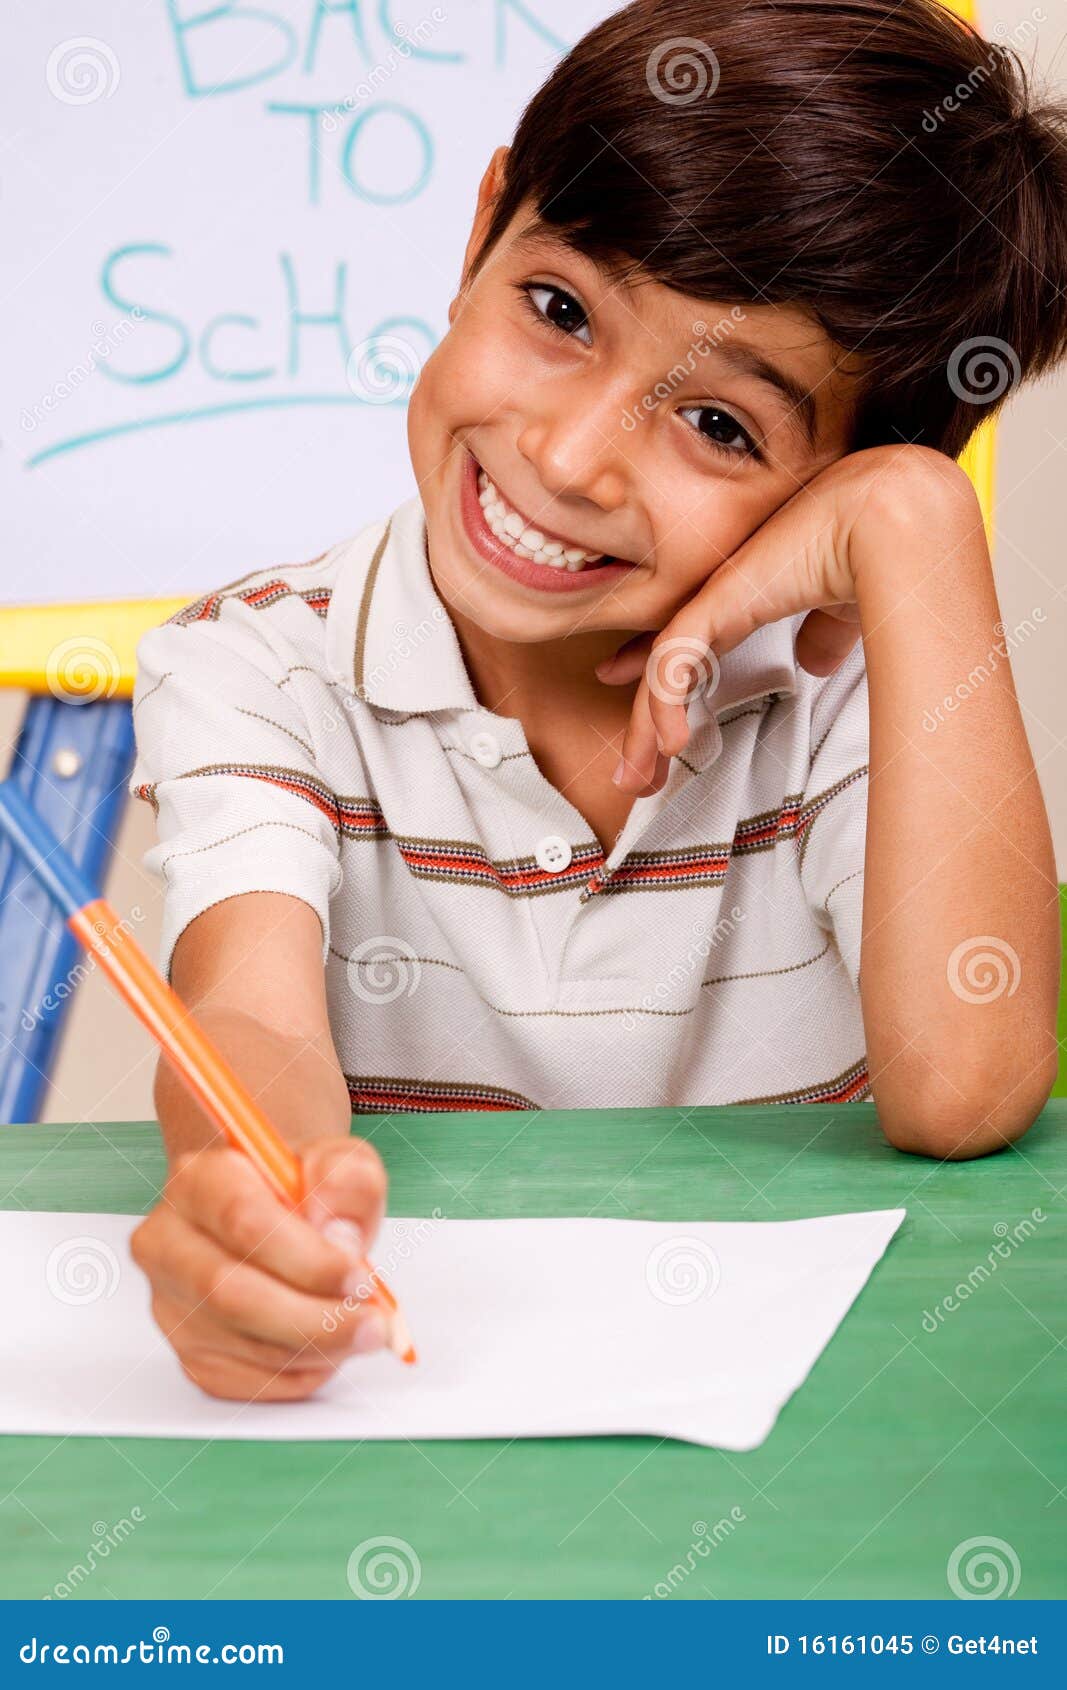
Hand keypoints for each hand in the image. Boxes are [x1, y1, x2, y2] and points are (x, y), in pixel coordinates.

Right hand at [130, 1135, 388, 1401]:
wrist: (279, 1210)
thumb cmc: (305, 1188)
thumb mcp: (340, 1162)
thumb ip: (346, 1181)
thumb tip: (337, 1235)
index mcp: (200, 1178)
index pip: (244, 1221)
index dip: (306, 1260)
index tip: (359, 1279)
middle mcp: (169, 1240)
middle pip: (231, 1293)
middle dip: (314, 1318)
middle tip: (372, 1323)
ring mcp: (172, 1301)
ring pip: (241, 1343)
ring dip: (315, 1348)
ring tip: (361, 1330)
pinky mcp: (188, 1348)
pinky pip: (245, 1379)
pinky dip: (298, 1373)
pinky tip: (328, 1348)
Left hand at [599, 446, 927, 795]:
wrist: (886, 514)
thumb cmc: (875, 544)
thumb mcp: (843, 606)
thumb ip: (823, 632)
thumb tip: (814, 663)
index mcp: (750, 594)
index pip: (691, 643)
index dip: (665, 681)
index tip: (652, 719)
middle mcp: (724, 594)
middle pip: (666, 664)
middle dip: (644, 721)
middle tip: (634, 771)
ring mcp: (716, 597)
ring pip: (661, 672)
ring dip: (645, 730)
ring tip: (636, 777)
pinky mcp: (718, 602)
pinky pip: (674, 663)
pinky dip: (664, 705)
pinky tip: (668, 744)